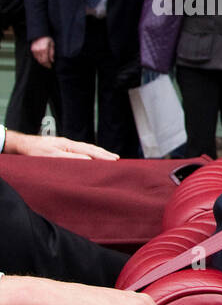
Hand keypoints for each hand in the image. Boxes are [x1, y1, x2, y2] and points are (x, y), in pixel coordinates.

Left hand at [3, 130, 118, 158]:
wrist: (22, 144)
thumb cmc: (35, 151)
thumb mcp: (52, 155)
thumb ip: (70, 158)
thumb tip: (88, 160)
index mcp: (69, 145)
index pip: (90, 151)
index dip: (102, 156)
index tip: (114, 160)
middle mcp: (69, 144)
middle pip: (91, 148)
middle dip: (104, 153)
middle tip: (116, 159)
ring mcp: (66, 145)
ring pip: (86, 149)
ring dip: (98, 153)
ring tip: (108, 157)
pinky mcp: (62, 148)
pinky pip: (80, 151)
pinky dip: (89, 154)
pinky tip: (91, 157)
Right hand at [30, 36, 53, 67]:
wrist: (40, 34)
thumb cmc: (47, 39)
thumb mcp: (52, 45)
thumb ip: (52, 53)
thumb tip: (52, 61)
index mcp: (44, 49)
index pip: (45, 60)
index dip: (48, 65)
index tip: (50, 66)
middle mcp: (38, 50)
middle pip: (41, 61)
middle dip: (45, 65)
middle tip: (49, 66)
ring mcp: (34, 50)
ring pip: (38, 60)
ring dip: (42, 63)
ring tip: (46, 63)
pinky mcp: (32, 49)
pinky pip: (35, 57)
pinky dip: (39, 59)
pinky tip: (42, 60)